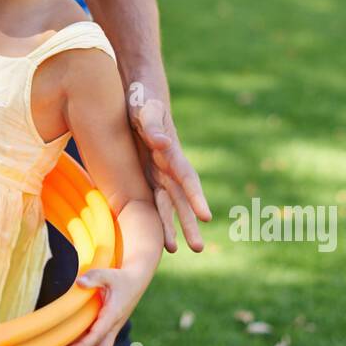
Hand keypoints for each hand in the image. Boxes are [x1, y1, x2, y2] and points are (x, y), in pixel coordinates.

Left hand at [60, 268, 142, 345]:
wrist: (136, 281)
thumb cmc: (121, 278)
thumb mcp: (109, 273)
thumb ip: (95, 276)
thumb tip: (79, 282)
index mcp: (112, 315)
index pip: (97, 337)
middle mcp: (112, 327)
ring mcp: (111, 330)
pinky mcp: (108, 329)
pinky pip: (97, 345)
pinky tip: (71, 345)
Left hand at [131, 94, 210, 252]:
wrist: (140, 95)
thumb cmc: (143, 100)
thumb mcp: (146, 109)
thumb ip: (152, 125)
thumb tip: (163, 143)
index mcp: (172, 152)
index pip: (186, 177)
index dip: (195, 197)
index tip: (206, 216)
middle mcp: (169, 166)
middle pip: (181, 198)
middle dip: (189, 222)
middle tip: (198, 248)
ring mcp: (159, 171)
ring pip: (168, 203)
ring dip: (174, 226)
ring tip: (180, 250)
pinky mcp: (148, 174)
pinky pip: (153, 200)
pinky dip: (158, 217)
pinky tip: (159, 236)